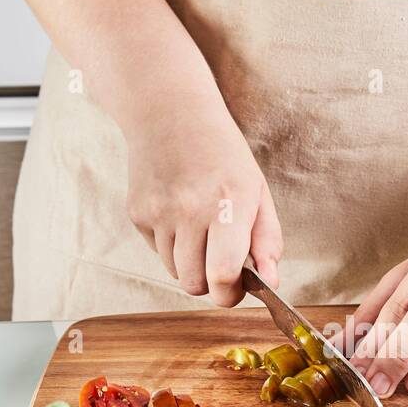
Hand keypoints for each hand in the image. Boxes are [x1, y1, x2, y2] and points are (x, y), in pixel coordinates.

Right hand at [123, 96, 282, 306]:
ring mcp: (159, 212)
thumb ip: (267, 240)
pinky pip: (157, 253)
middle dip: (210, 283)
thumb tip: (271, 282)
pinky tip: (178, 213)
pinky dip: (171, 245)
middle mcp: (190, 210)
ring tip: (199, 228)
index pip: (222, 274)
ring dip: (190, 263)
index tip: (234, 289)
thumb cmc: (223, 156)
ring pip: (175, 272)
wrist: (170, 113)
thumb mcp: (257, 191)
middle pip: (195, 284)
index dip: (229, 293)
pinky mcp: (137, 213)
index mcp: (229, 203)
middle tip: (221, 263)